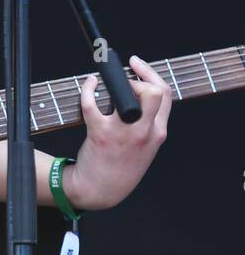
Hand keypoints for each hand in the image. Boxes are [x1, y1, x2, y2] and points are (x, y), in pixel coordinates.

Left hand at [65, 55, 171, 211]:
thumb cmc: (121, 166)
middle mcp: (145, 132)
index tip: (136, 64)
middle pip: (153, 92)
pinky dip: (88, 89)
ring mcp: (124, 133)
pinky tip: (89, 84)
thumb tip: (139, 92)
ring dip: (114, 84)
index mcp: (158, 133)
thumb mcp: (146, 147)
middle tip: (123, 79)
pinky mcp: (101, 134)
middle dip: (139, 78)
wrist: (101, 190)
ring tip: (104, 85)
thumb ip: (149, 124)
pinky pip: (93, 103)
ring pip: (126, 95)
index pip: (165, 94)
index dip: (151, 74)